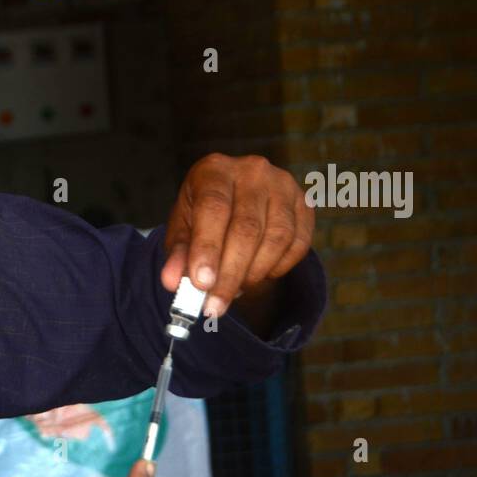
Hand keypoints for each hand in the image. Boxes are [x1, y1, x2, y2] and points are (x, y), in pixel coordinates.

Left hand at [162, 153, 314, 323]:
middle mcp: (252, 171)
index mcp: (214, 170)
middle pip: (246, 229)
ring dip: (254, 273)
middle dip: (230, 275)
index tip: (202, 284)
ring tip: (234, 289)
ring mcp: (283, 185)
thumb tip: (172, 282)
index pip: (213, 209)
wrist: (235, 199)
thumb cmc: (203, 216)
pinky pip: (298, 244)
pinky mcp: (305, 204)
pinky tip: (258, 274)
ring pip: (276, 239)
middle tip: (215, 306)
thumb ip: (178, 254)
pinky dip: (277, 268)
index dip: (208, 249)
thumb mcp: (183, 229)